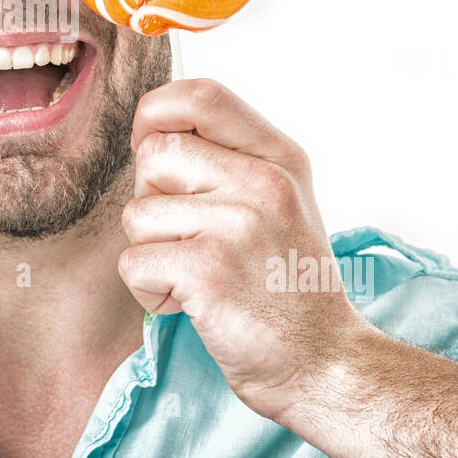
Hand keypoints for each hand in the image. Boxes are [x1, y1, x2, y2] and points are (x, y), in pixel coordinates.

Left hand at [117, 78, 364, 420]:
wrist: (324, 363)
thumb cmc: (288, 283)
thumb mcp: (282, 200)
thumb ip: (230, 158)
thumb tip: (152, 130)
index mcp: (279, 156)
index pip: (201, 94)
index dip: (157, 112)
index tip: (152, 146)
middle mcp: (263, 180)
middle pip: (154, 153)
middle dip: (152, 199)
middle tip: (188, 238)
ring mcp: (237, 224)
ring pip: (137, 212)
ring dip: (151, 251)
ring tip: (195, 275)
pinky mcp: (208, 270)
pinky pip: (133, 262)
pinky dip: (148, 291)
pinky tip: (187, 302)